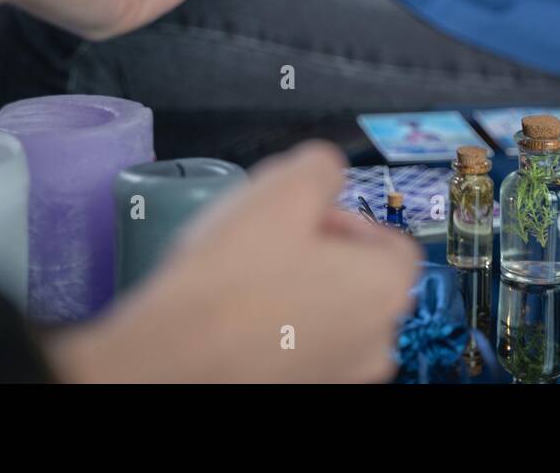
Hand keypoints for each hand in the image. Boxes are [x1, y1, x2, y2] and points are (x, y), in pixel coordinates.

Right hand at [51, 142, 420, 382]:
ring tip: (248, 282)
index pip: (389, 240)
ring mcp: (341, 377)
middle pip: (360, 281)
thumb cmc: (227, 285)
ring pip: (330, 320)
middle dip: (322, 256)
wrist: (170, 361)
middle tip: (272, 243)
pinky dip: (280, 334)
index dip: (344, 219)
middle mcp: (376, 342)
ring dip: (300, 296)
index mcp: (385, 289)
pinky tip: (238, 318)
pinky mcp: (303, 393)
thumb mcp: (282, 188)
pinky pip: (301, 352)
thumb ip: (321, 166)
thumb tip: (327, 169)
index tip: (304, 215)